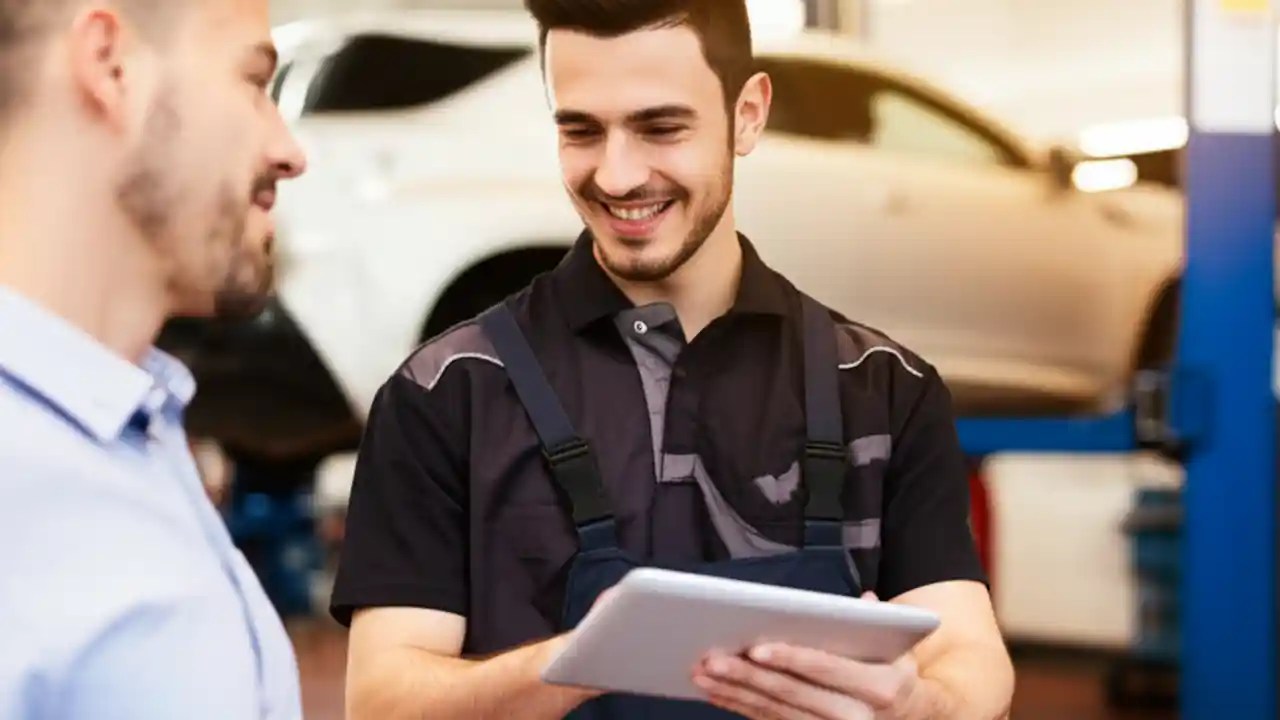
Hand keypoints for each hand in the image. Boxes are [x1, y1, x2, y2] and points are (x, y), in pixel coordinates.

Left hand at [690, 592, 921, 719]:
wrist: (911, 718)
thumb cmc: (896, 672)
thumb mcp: (901, 647)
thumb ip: (879, 621)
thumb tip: (865, 600)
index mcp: (879, 689)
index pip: (827, 670)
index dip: (790, 659)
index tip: (756, 649)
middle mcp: (855, 717)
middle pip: (790, 693)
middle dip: (747, 676)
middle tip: (712, 659)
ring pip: (773, 711)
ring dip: (733, 693)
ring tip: (702, 674)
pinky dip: (739, 706)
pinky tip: (715, 692)